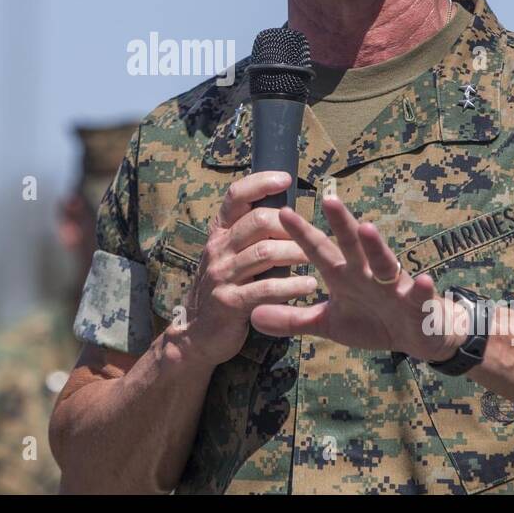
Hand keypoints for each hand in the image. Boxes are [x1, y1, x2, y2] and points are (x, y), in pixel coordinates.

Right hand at [176, 171, 318, 367]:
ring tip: (316, 258)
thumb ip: (250, 236)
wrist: (197, 333)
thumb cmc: (226, 288)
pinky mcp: (229, 302)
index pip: (236, 196)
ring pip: (264, 253)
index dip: (261, 183)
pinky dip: (290, 286)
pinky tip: (308, 285)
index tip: (286, 178)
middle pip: (257, 220)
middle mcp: (218, 248)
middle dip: (291, 225)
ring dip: (295, 253)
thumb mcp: (230, 256)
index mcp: (220, 232)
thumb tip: (288, 212)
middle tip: (315, 234)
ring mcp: (221, 275)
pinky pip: (264, 288)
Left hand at [248, 196, 466, 361]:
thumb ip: (294, 319)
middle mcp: (367, 273)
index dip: (302, 233)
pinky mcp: (418, 302)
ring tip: (367, 228)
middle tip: (328, 199)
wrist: (418, 334)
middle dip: (340, 224)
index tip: (281, 212)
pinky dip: (422, 288)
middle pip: (352, 245)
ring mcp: (393, 286)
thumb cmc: (372, 321)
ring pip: (385, 263)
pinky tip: (424, 280)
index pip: (320, 251)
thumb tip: (254, 316)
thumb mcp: (329, 323)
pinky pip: (419, 294)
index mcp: (345, 275)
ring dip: (376, 246)